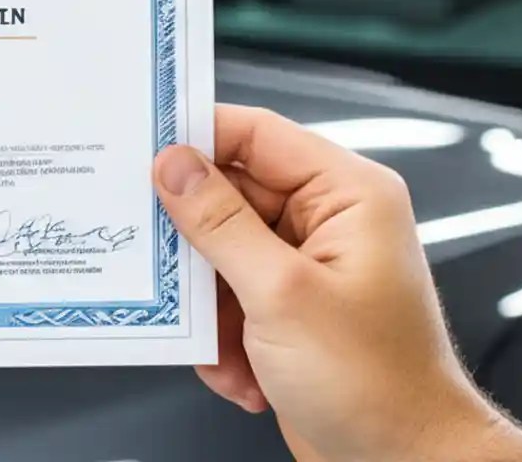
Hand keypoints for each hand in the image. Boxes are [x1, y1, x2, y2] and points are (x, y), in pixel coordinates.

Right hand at [154, 105, 521, 461]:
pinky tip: (242, 371)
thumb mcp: (281, 295)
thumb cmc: (379, 386)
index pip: (257, 134)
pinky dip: (222, 335)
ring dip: (209, 303)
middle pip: (229, 194)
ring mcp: (306, 266)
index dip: (197, 137)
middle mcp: (328, 221)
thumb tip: (175, 167)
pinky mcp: (287, 307)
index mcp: (347, 194)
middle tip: (159, 259)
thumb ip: (220, 223)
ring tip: (222, 341)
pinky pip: (227, 296)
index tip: (142, 148)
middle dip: (195, 240)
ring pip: (219, 252)